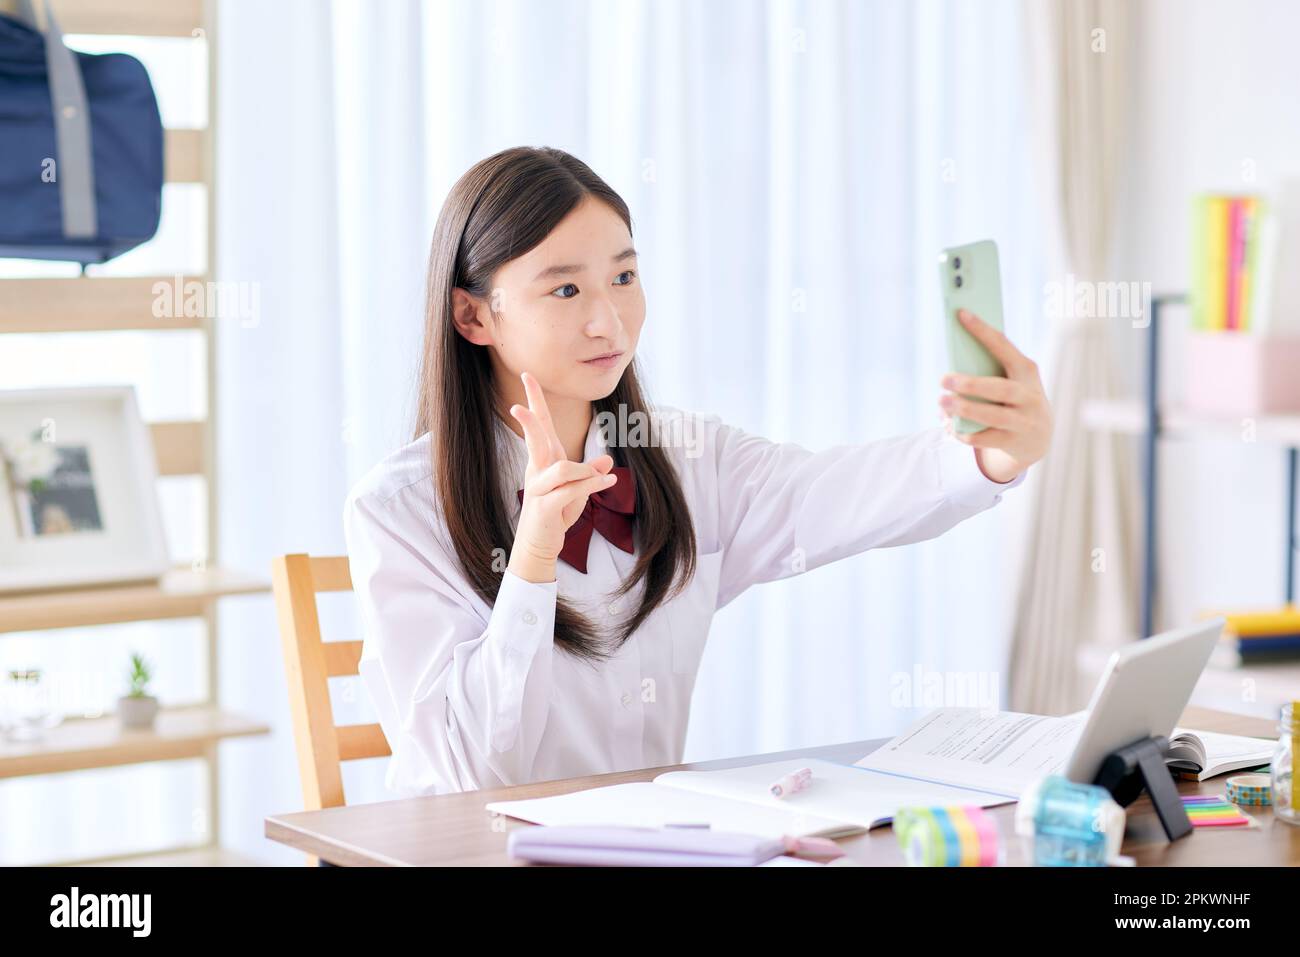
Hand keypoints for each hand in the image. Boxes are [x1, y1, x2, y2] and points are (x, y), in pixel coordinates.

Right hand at [507, 371, 616, 581]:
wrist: (540, 544)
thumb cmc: (557, 513)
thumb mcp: (579, 491)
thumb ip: (590, 474)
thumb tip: (607, 462)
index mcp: (545, 460)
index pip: (540, 425)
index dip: (535, 400)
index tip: (527, 375)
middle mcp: (538, 469)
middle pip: (536, 438)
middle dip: (529, 420)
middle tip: (517, 405)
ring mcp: (539, 488)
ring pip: (561, 468)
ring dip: (584, 472)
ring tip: (604, 479)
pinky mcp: (545, 507)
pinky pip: (569, 491)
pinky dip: (591, 486)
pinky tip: (608, 484)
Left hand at [937, 309, 1051, 482]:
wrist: (1038, 438)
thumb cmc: (1013, 400)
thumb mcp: (1011, 381)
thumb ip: (988, 371)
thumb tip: (951, 369)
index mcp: (1026, 371)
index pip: (1004, 346)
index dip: (982, 330)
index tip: (961, 314)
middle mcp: (1029, 395)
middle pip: (999, 389)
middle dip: (970, 384)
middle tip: (943, 379)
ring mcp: (1024, 421)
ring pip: (992, 416)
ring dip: (964, 410)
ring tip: (942, 403)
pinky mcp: (1014, 443)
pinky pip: (985, 438)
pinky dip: (964, 433)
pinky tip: (951, 426)